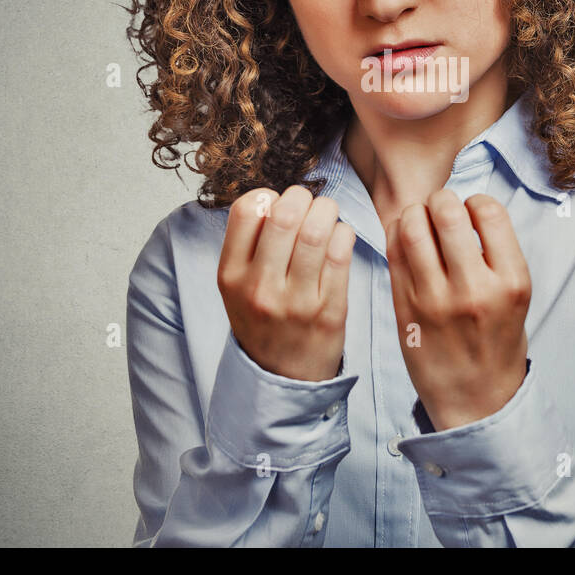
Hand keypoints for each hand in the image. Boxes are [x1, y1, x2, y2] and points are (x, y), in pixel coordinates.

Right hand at [217, 185, 355, 381]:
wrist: (282, 378)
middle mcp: (260, 288)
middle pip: (286, 215)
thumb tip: (276, 197)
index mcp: (231, 276)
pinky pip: (341, 253)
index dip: (268, 196)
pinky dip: (344, 233)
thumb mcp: (236, 287)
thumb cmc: (263, 321)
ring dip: (327, 211)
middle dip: (303, 198)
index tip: (278, 203)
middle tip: (309, 203)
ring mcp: (296, 301)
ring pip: (317, 231)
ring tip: (327, 215)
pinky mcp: (330, 310)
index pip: (247, 211)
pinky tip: (339, 237)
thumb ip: (248, 245)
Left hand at [385, 189, 530, 430]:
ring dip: (414, 213)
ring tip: (419, 220)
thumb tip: (466, 207)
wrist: (476, 400)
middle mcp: (474, 288)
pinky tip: (405, 238)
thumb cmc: (497, 341)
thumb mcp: (516, 297)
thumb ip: (497, 254)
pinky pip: (393, 252)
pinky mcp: (405, 308)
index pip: (489, 211)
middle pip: (446, 211)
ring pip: (412, 227)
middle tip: (439, 209)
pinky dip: (396, 233)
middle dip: (440, 200)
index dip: (475, 200)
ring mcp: (435, 299)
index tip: (471, 210)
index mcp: (512, 281)